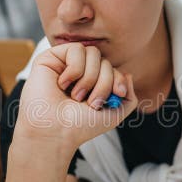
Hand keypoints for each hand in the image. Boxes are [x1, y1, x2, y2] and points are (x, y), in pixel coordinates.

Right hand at [15, 43, 137, 147]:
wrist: (56, 132)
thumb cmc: (80, 126)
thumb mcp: (115, 114)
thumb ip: (130, 98)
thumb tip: (128, 74)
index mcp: (92, 83)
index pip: (112, 68)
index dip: (118, 79)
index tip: (118, 94)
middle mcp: (79, 72)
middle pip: (104, 61)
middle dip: (104, 83)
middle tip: (91, 102)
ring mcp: (65, 64)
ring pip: (92, 53)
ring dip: (89, 78)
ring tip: (76, 96)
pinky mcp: (50, 58)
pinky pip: (75, 49)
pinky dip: (74, 69)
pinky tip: (62, 84)